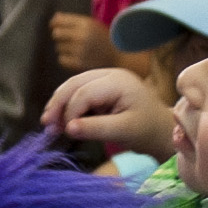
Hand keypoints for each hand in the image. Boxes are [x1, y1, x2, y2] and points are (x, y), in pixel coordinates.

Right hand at [41, 64, 175, 155]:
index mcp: (118, 81)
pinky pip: (78, 93)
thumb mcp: (123, 131)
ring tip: (50, 125)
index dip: (70, 111)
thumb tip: (68, 128)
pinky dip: (68, 107)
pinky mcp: (101, 89)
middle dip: (58, 103)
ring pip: (73, 87)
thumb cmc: (147, 131)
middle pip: (75, 83)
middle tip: (46, 125)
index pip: (85, 92)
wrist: (161, 131)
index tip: (64, 132)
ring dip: (60, 104)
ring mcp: (105, 80)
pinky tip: (60, 121)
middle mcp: (110, 75)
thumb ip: (96, 128)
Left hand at [50, 10, 115, 72]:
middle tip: (66, 39)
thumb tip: (54, 17)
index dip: (54, 23)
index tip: (54, 26)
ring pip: (59, 47)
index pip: (60, 20)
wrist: (117, 59)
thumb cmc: (102, 40)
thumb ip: (74, 20)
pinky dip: (66, 59)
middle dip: (59, 35)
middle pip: (56, 33)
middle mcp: (82, 36)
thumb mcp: (93, 25)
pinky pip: (61, 59)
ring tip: (75, 49)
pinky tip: (75, 58)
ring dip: (64, 48)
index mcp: (86, 23)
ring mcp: (80, 50)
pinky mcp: (79, 63)